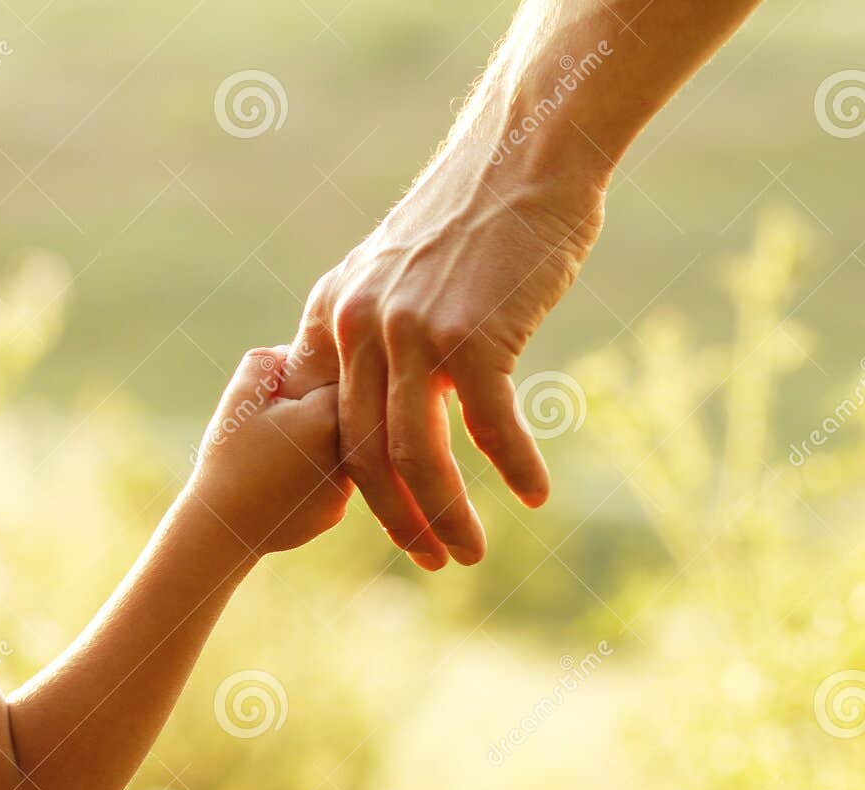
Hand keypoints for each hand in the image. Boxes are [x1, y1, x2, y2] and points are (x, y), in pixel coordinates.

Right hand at [184, 346, 351, 559]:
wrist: (220, 527)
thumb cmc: (228, 457)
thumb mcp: (240, 397)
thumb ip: (267, 361)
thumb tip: (293, 353)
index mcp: (328, 417)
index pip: (342, 376)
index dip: (313, 378)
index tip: (287, 390)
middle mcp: (348, 453)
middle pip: (347, 415)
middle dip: (317, 410)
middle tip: (277, 422)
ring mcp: (344, 487)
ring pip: (341, 448)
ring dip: (319, 443)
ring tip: (276, 452)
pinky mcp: (334, 512)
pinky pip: (332, 480)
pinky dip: (312, 475)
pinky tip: (280, 480)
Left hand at [281, 133, 605, 568]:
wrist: (527, 154)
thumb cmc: (475, 219)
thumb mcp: (399, 271)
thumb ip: (381, 329)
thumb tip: (388, 393)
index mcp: (334, 314)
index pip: (331, 423)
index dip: (357, 485)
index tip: (389, 521)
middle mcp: (359, 326)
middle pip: (364, 455)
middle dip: (397, 520)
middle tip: (430, 559)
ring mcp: (410, 333)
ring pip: (416, 457)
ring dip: (445, 516)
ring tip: (470, 552)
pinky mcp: (469, 337)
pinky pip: (488, 429)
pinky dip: (514, 468)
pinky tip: (533, 494)